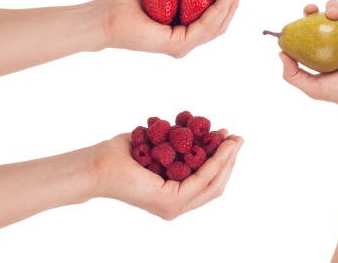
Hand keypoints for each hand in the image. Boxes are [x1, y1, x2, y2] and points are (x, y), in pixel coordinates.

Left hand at [91, 132, 242, 219]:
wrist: (99, 164)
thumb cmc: (124, 154)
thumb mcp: (161, 146)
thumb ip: (181, 145)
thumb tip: (201, 131)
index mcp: (174, 196)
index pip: (209, 183)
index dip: (224, 161)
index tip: (231, 139)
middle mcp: (176, 206)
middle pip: (216, 185)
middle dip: (231, 161)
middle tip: (238, 138)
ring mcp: (173, 207)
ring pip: (212, 184)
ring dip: (227, 160)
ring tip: (233, 139)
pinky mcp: (169, 200)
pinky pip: (200, 180)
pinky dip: (215, 162)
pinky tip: (221, 145)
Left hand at [105, 0, 243, 57]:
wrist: (107, 15)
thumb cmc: (126, 2)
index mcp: (180, 32)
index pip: (211, 20)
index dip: (225, 3)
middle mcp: (184, 43)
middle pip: (219, 25)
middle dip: (233, 3)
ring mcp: (182, 46)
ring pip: (216, 25)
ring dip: (230, 4)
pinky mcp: (178, 44)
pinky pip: (205, 25)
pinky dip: (219, 8)